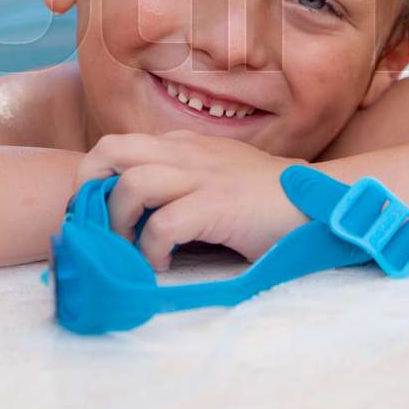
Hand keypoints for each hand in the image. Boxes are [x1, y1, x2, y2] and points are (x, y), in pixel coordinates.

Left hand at [73, 130, 312, 270]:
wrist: (319, 201)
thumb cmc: (268, 199)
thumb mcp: (217, 177)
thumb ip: (181, 184)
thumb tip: (139, 215)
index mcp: (184, 144)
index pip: (117, 145)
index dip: (93, 179)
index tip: (93, 215)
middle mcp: (187, 152)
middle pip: (111, 149)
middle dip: (89, 189)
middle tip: (96, 228)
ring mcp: (203, 176)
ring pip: (132, 184)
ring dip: (119, 223)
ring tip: (129, 250)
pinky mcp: (218, 205)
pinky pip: (164, 225)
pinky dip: (152, 250)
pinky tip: (162, 264)